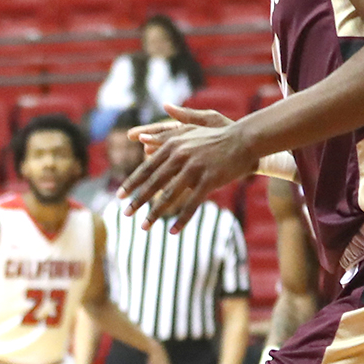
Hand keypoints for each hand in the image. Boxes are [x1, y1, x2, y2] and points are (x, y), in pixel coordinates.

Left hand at [120, 104, 252, 230]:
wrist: (244, 139)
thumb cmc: (215, 137)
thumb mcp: (188, 132)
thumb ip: (164, 138)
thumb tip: (141, 140)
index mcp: (172, 146)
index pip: (146, 168)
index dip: (132, 183)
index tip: (119, 196)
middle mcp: (180, 156)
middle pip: (153, 183)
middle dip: (137, 201)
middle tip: (125, 214)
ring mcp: (195, 168)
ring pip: (169, 196)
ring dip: (155, 214)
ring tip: (144, 227)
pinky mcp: (209, 180)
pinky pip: (191, 204)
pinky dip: (182, 219)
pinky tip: (173, 231)